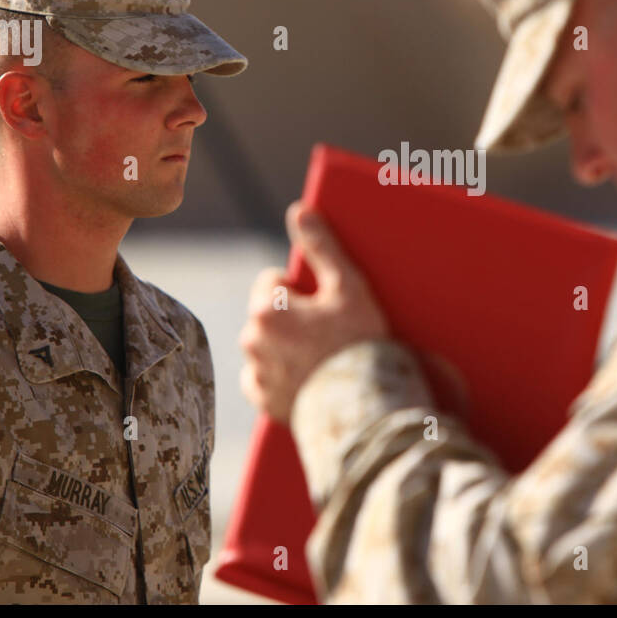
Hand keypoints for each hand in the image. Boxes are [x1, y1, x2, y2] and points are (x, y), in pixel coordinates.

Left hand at [239, 202, 388, 422]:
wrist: (364, 407)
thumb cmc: (359, 343)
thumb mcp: (347, 288)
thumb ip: (321, 247)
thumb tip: (299, 210)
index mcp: (266, 310)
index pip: (271, 281)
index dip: (299, 290)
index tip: (322, 306)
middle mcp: (252, 342)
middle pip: (267, 313)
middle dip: (290, 318)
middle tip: (326, 333)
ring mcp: (256, 374)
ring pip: (265, 346)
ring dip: (284, 346)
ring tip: (321, 358)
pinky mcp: (264, 402)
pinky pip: (264, 380)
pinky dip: (280, 377)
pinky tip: (307, 379)